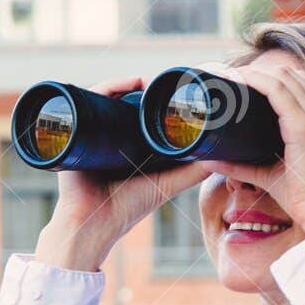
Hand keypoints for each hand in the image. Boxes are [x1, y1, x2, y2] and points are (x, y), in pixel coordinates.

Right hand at [33, 75, 207, 271]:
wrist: (93, 222)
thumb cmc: (127, 207)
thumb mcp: (167, 184)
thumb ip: (193, 171)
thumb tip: (227, 156)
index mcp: (126, 142)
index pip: (139, 110)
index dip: (156, 97)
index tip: (177, 88)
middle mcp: (108, 132)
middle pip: (123, 98)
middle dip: (143, 88)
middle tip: (166, 83)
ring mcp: (91, 129)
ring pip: (109, 95)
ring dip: (129, 84)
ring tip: (150, 84)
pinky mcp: (77, 129)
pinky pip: (90, 97)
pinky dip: (109, 86)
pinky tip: (131, 84)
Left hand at [201, 59, 304, 236]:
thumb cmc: (304, 198)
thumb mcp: (271, 174)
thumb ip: (242, 165)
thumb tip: (209, 160)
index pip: (297, 82)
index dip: (268, 75)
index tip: (239, 79)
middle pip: (288, 74)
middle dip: (256, 71)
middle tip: (227, 76)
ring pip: (282, 77)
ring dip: (252, 72)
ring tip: (228, 76)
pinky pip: (278, 90)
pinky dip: (256, 81)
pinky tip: (238, 80)